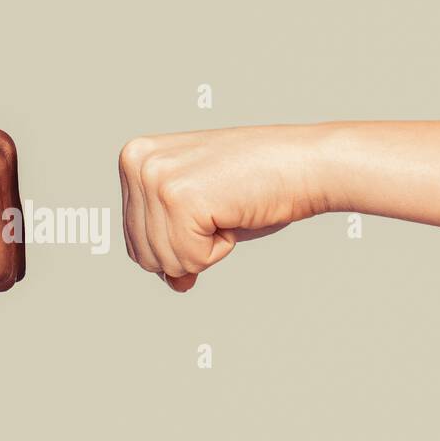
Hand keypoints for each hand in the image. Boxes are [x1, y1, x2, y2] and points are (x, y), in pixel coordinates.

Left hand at [117, 127, 331, 291]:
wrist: (306, 164)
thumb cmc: (259, 182)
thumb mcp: (200, 213)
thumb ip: (171, 243)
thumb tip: (172, 283)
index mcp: (133, 158)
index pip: (134, 242)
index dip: (179, 242)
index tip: (208, 205)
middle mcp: (136, 162)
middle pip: (143, 256)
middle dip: (190, 247)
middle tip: (220, 208)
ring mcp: (155, 178)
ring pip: (166, 262)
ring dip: (206, 248)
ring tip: (226, 207)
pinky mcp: (179, 198)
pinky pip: (189, 261)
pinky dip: (219, 250)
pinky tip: (232, 211)